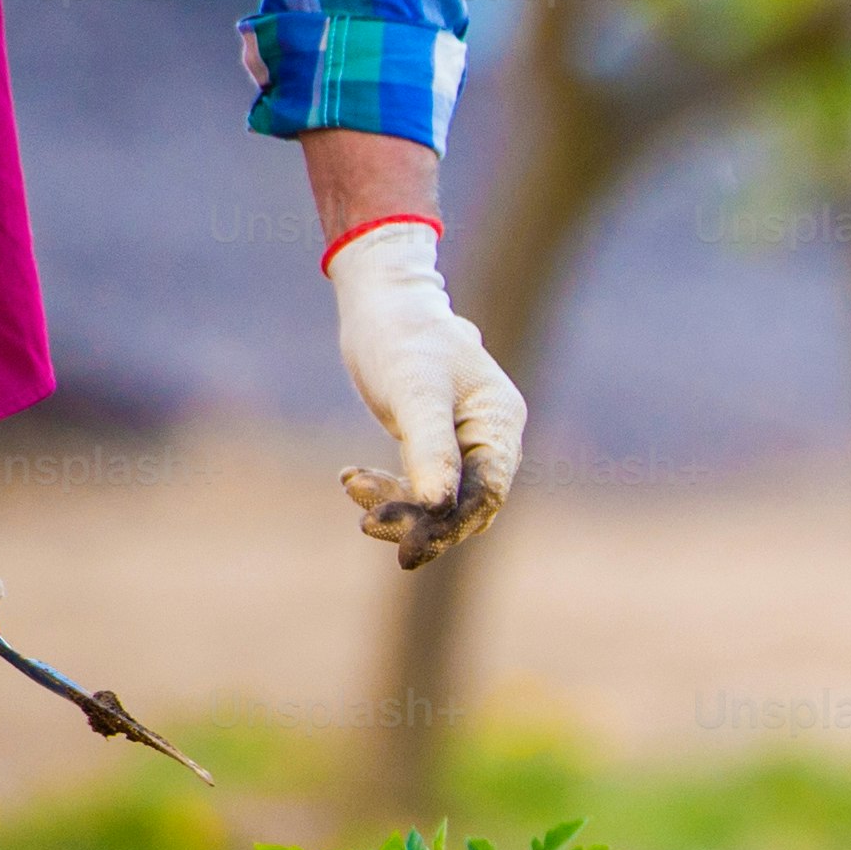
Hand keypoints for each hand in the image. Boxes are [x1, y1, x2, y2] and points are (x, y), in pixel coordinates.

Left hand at [326, 218, 525, 568]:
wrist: (383, 299)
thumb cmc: (401, 336)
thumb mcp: (413, 391)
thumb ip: (430, 448)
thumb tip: (440, 506)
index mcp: (499, 422)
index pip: (487, 492)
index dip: (450, 525)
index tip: (407, 550)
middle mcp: (492, 436)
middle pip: (466, 504)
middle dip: (418, 519)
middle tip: (367, 524)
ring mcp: (467, 441)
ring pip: (441, 500)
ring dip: (397, 503)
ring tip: (351, 484)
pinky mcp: (438, 442)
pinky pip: (421, 484)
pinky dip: (389, 488)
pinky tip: (350, 476)